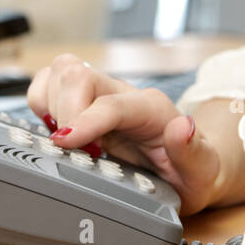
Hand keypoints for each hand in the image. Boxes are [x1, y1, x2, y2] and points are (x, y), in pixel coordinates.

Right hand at [26, 55, 221, 214]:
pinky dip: (42, 106)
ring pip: (59, 72)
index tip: (65, 143)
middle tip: (72, 150)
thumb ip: (193, 151)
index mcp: (151, 108)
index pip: (111, 104)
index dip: (84, 120)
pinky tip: (57, 135)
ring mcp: (101, 97)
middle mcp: (123, 96)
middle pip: (77, 73)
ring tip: (65, 142)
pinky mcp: (83, 106)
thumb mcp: (203, 171)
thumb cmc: (193, 171)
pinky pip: (50, 87)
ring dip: (50, 105)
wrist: (189, 171)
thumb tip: (182, 128)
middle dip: (62, 110)